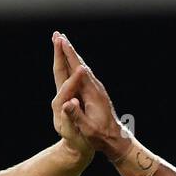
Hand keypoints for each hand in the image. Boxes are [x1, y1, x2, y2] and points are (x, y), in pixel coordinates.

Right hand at [52, 33, 131, 159]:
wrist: (116, 140)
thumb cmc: (101, 136)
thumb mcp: (87, 129)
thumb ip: (76, 116)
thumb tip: (66, 103)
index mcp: (92, 94)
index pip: (77, 69)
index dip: (68, 55)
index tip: (61, 41)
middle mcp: (95, 88)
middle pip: (79, 64)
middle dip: (69, 50)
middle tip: (58, 35)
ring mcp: (97, 90)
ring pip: (82, 68)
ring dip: (73, 56)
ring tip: (64, 45)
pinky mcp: (96, 94)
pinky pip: (84, 75)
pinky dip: (76, 65)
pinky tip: (74, 64)